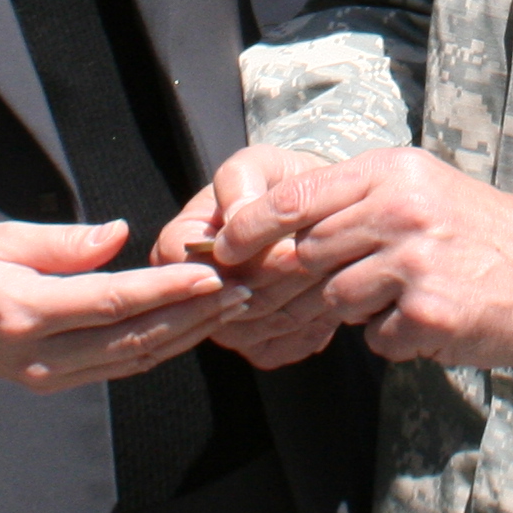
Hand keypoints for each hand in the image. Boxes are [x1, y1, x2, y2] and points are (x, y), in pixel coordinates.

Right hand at [0, 219, 240, 392]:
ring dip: (185, 335)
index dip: (164, 290)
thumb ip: (65, 242)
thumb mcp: (4, 237)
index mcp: (24, 312)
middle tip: (241, 291)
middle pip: (131, 339)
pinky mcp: (55, 384)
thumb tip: (119, 234)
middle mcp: (39, 356)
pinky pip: (118, 368)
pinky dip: (160, 349)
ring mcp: (47, 378)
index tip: (209, 275)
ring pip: (132, 360)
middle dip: (191, 316)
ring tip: (230, 307)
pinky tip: (192, 327)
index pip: (110, 303)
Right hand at [162, 146, 341, 370]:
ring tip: (335, 277)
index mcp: (177, 248)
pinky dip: (309, 327)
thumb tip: (233, 222)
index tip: (290, 249)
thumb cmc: (278, 183)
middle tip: (325, 262)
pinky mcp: (258, 347)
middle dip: (280, 282)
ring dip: (299, 304)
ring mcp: (225, 327)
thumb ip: (238, 182)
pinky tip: (333, 301)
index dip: (245, 262)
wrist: (316, 211)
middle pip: (227, 303)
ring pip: (257, 329)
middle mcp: (192, 295)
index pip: (193, 269)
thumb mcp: (257, 164)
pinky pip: (278, 347)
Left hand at [224, 146, 512, 368]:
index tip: (224, 248)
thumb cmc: (487, 234)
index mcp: (394, 172)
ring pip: (337, 300)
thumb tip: (279, 234)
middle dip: (303, 283)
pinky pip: (377, 338)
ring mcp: (415, 261)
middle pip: (307, 254)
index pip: (297, 196)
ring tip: (406, 297)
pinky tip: (433, 320)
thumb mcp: (424, 191)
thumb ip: (359, 204)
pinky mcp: (430, 312)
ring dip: (359, 311)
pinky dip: (396, 338)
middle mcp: (401, 209)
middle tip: (322, 293)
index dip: (250, 226)